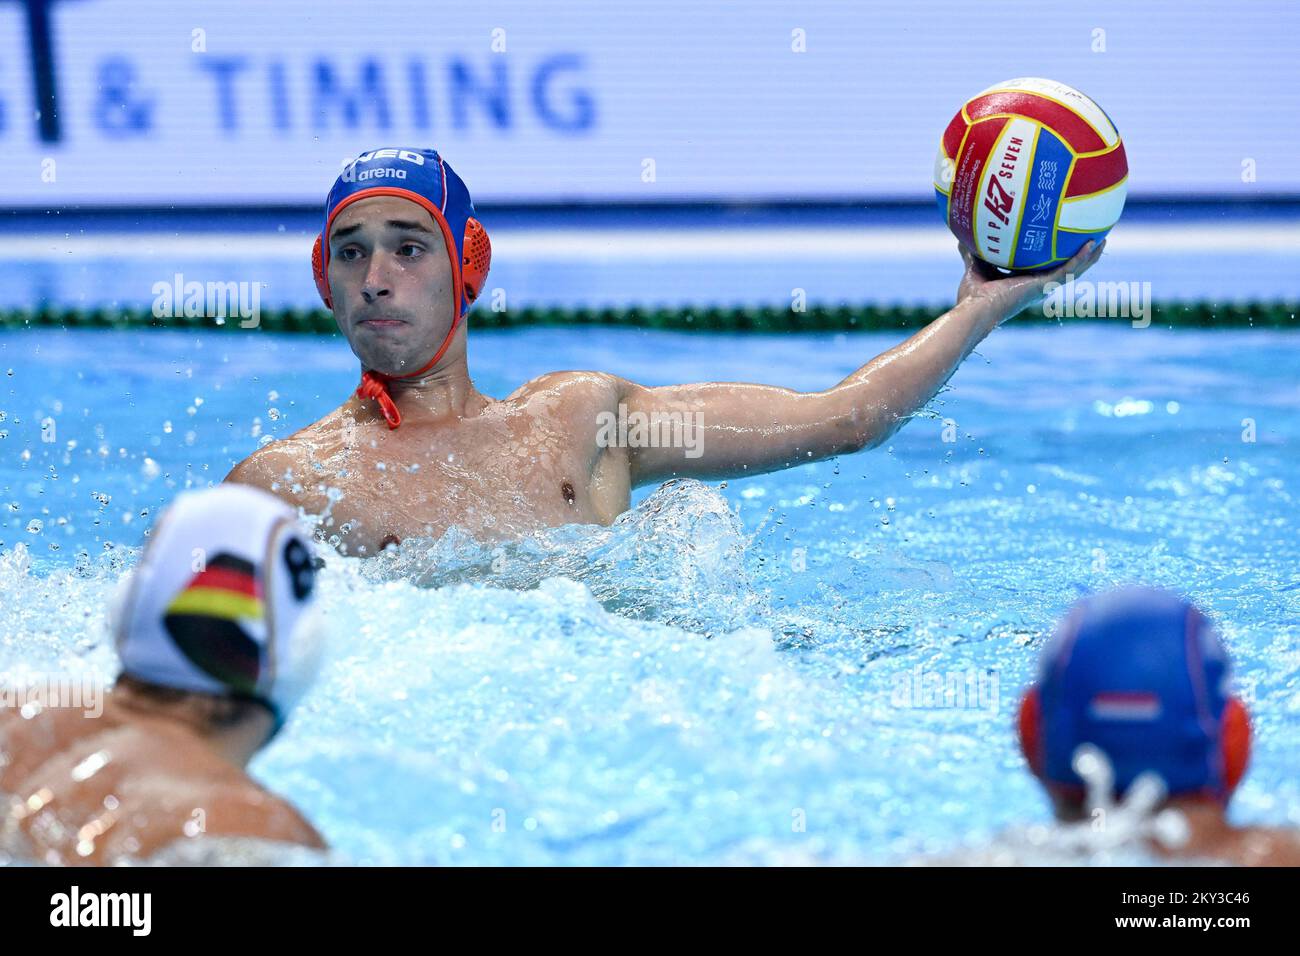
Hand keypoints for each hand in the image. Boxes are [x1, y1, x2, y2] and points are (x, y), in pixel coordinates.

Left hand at [956, 238, 1105, 323]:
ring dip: (1090, 257)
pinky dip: (1081, 258)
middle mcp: (1037, 285)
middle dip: (1080, 257)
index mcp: (1024, 282)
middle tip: (1094, 240)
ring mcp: (1042, 287)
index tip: (1064, 243)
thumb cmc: (972, 297)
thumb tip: (962, 237)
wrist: (975, 310)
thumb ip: (973, 253)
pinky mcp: (1043, 286)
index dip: (1056, 257)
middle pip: (1066, 269)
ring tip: (1104, 240)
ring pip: (1074, 271)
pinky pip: (1068, 270)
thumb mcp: (975, 267)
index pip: (1045, 268)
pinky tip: (1092, 244)